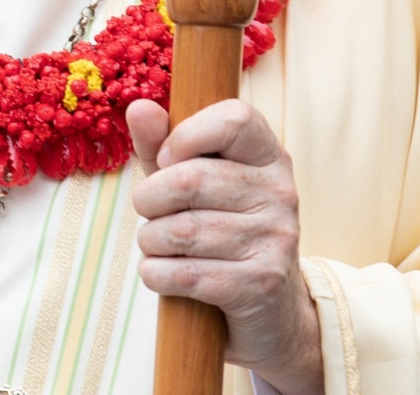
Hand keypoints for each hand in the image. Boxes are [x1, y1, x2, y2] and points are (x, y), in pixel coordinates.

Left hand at [126, 98, 322, 394]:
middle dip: (149, 198)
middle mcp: (280, 192)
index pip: (234, 118)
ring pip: (182, 230)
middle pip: (191, 179)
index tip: (167, 159)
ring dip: (151, 240)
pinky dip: (156, 274)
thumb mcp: (192, 180)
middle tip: (149, 211)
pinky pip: (186, 275)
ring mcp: (276, 238)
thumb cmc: (220, 228)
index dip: (187, 134)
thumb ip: (162, 143)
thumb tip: (138, 107)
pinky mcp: (262, 284)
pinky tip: (158, 272)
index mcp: (268, 154)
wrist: (270, 312)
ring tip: (155, 243)